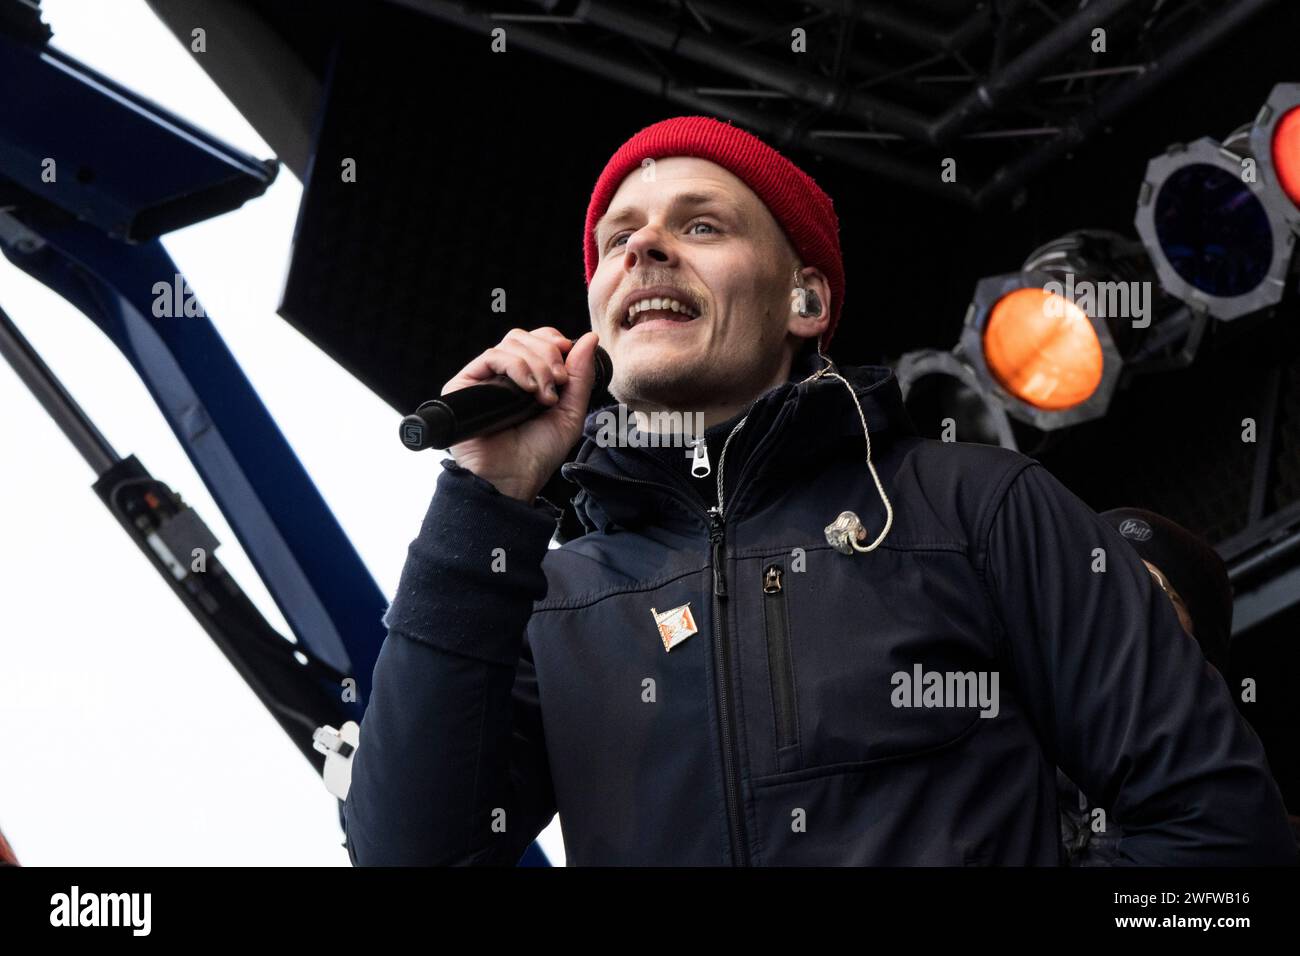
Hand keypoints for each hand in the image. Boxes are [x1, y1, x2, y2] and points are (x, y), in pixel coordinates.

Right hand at [442, 327, 600, 502]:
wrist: (512, 479)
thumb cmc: (537, 454)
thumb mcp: (570, 413)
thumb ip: (581, 376)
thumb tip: (589, 338)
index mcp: (527, 378)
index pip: (536, 340)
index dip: (552, 340)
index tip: (567, 354)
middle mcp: (503, 376)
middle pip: (524, 337)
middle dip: (548, 354)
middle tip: (558, 383)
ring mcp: (484, 379)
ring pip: (510, 344)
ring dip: (536, 364)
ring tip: (544, 395)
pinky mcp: (464, 384)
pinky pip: (491, 356)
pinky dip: (517, 367)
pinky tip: (529, 389)